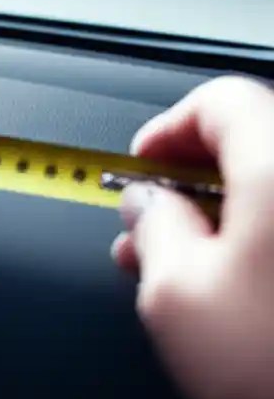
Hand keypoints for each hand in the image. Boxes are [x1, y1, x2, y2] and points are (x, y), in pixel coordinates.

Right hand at [111, 76, 273, 398]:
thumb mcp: (175, 297)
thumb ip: (151, 227)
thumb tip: (147, 204)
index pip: (218, 101)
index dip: (166, 131)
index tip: (141, 165)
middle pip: (258, 146)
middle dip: (196, 184)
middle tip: (156, 228)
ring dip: (237, 219)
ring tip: (195, 272)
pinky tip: (249, 294)